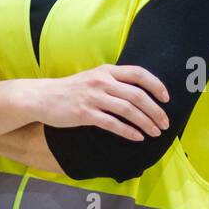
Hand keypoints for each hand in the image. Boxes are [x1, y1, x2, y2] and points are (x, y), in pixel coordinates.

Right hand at [31, 64, 170, 141]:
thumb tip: (140, 93)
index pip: (138, 73)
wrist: (43, 97)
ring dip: (145, 123)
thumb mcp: (93, 78)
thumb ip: (113, 81)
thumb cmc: (71, 90)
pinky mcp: (84, 114)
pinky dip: (128, 132)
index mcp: (106, 70)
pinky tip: (137, 138)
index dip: (156, 85)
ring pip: (128, 110)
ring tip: (155, 132)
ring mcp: (93, 97)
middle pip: (137, 95)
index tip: (166, 98)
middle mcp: (101, 81)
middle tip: (165, 123)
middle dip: (155, 111)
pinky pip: (112, 124)